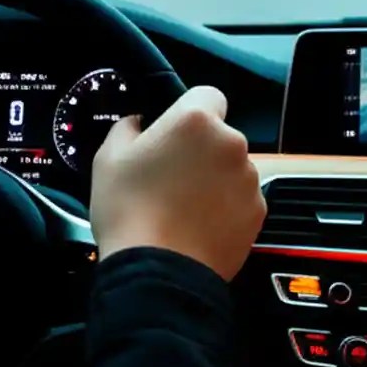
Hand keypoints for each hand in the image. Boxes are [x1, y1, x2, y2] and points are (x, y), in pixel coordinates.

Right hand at [90, 86, 265, 280]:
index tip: (175, 131)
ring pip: (230, 169)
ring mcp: (248, 180)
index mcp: (195, 121)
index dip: (190, 112)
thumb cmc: (130, 211)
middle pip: (219, 136)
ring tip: (181, 205)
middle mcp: (230, 144)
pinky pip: (240, 199)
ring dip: (213, 179)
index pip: (207, 95)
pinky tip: (196, 224)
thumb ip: (128, 127)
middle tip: (169, 176)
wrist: (157, 271)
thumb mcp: (108, 157)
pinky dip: (224, 208)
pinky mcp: (257, 213)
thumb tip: (138, 123)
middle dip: (200, 151)